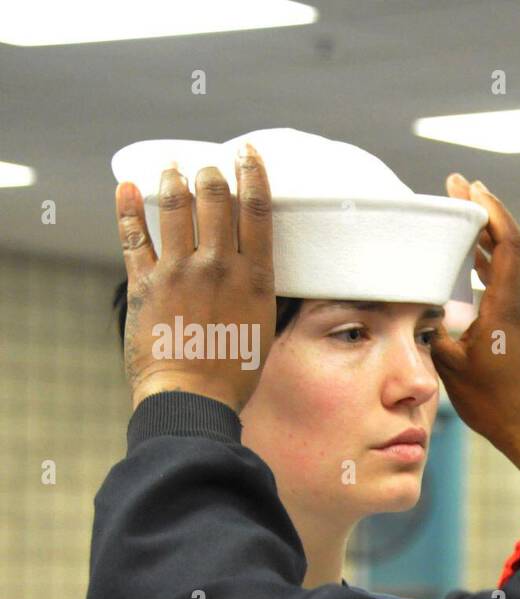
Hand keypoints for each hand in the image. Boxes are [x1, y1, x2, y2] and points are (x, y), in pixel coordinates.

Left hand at [115, 143, 275, 412]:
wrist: (191, 396)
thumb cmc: (233, 371)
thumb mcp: (263, 326)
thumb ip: (257, 289)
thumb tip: (252, 265)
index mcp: (254, 277)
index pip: (256, 210)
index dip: (252, 174)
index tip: (247, 153)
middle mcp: (218, 266)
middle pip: (215, 198)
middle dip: (211, 173)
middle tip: (208, 166)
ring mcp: (178, 271)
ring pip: (176, 206)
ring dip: (174, 180)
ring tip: (173, 168)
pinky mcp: (144, 283)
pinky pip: (133, 235)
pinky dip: (128, 207)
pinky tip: (128, 187)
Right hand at [431, 174, 519, 480]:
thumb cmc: (496, 401)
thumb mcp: (452, 365)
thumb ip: (429, 329)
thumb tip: (409, 306)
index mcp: (509, 303)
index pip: (508, 240)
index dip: (490, 209)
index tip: (468, 187)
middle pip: (509, 242)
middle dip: (482, 213)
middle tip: (455, 188)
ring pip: (510, 261)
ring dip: (486, 237)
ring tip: (459, 217)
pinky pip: (508, 280)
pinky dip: (489, 262)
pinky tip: (470, 262)